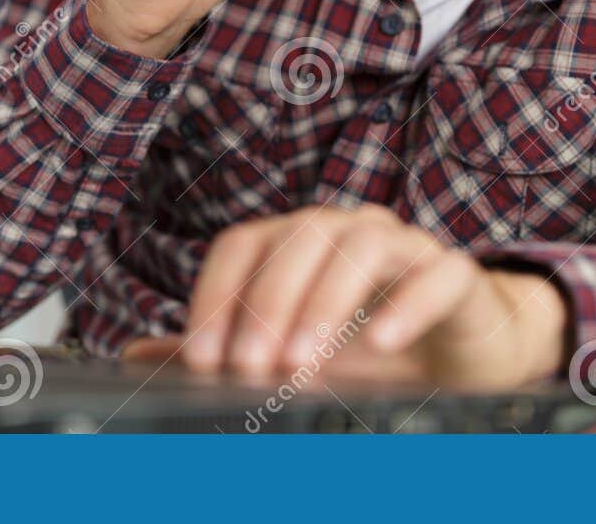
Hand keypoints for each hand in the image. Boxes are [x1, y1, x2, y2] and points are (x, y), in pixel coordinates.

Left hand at [119, 205, 571, 388]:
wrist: (462, 350)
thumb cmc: (369, 345)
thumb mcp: (288, 353)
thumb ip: (222, 348)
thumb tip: (134, 354)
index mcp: (299, 240)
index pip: (243, 244)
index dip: (216, 295)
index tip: (202, 357)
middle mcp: (348, 229)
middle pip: (300, 238)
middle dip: (267, 304)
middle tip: (250, 367)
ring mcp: (407, 244)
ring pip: (363, 245)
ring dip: (326, 301)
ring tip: (301, 360)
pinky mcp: (457, 274)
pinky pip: (435, 274)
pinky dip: (408, 305)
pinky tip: (381, 343)